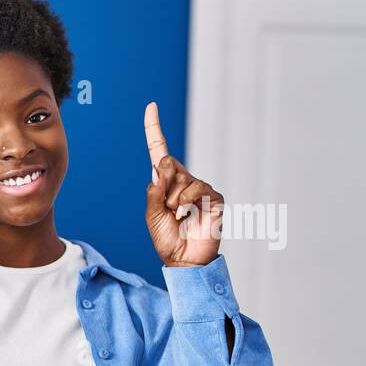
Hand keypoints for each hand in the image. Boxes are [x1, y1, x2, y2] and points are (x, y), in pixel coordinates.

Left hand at [144, 102, 223, 266]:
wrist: (184, 260)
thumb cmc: (167, 239)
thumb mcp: (152, 215)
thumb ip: (154, 191)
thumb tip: (159, 168)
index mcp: (165, 182)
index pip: (159, 151)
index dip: (154, 129)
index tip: (151, 106)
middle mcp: (183, 180)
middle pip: (168, 164)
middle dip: (162, 185)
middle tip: (166, 208)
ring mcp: (199, 188)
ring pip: (182, 178)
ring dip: (174, 201)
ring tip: (178, 217)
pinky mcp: (213, 197)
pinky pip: (197, 189)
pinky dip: (186, 203)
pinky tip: (186, 216)